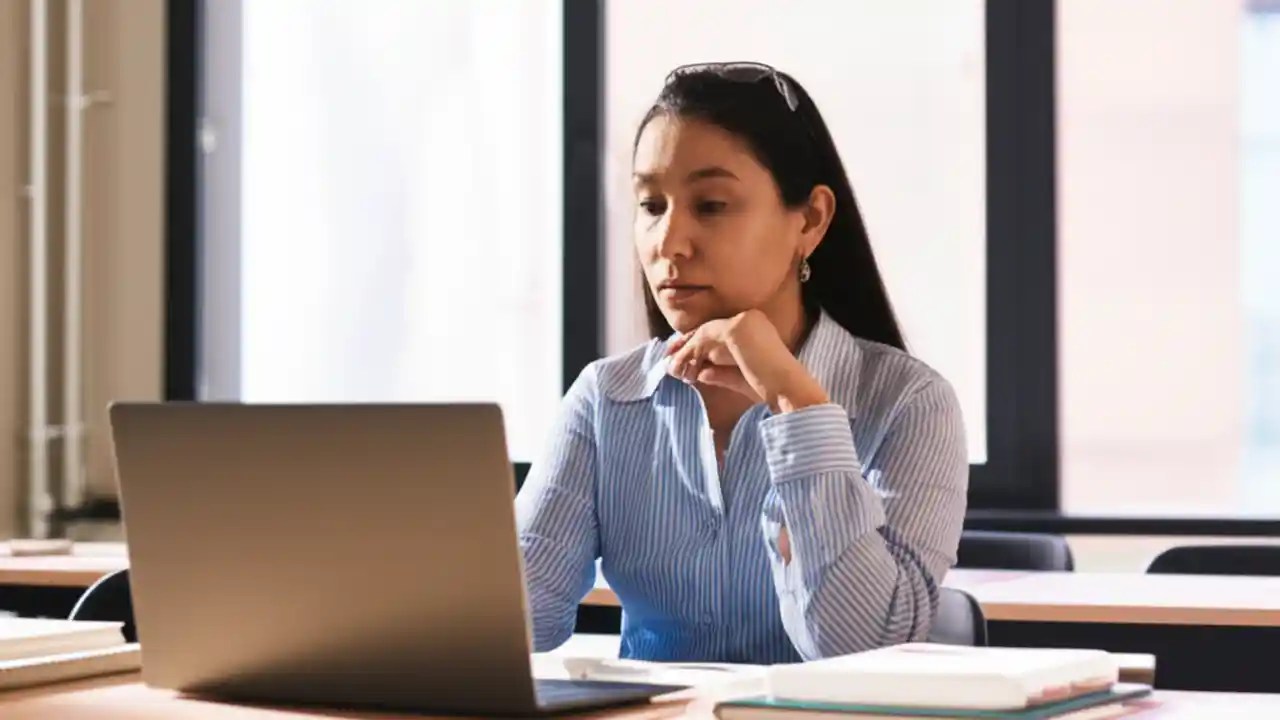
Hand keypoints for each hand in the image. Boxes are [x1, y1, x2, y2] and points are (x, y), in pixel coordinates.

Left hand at [665, 310, 829, 412]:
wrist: (788, 391)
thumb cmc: (772, 390)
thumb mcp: (741, 379)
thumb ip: (721, 373)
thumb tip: (701, 372)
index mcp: (756, 328)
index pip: (720, 332)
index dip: (698, 344)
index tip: (680, 357)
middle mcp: (751, 319)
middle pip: (710, 329)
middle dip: (687, 345)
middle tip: (669, 357)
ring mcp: (744, 321)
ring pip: (706, 333)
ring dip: (687, 352)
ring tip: (673, 368)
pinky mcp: (737, 329)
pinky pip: (706, 339)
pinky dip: (692, 353)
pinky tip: (684, 367)